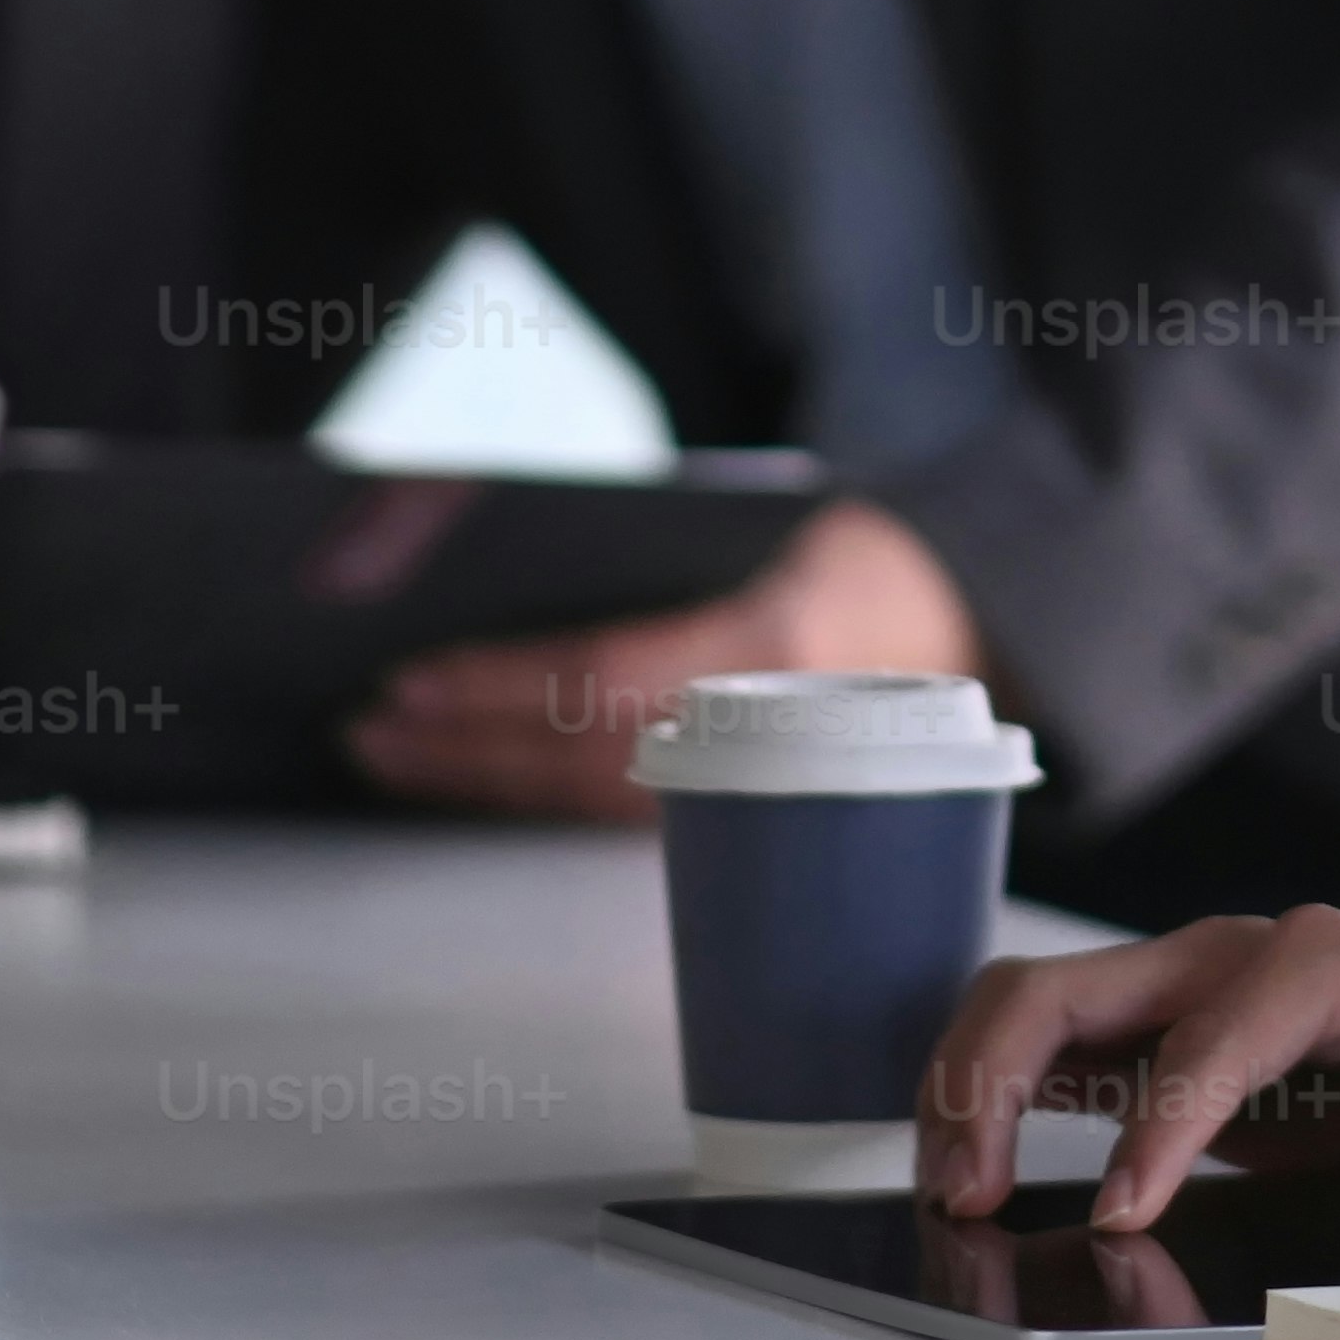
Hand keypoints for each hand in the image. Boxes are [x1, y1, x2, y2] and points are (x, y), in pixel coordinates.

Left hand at [342, 496, 980, 817]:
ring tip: (393, 756)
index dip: (498, 688)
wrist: (971, 620)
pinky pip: (620, 804)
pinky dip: (535, 791)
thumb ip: (656, 562)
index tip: (408, 682)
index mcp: (774, 647)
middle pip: (579, 754)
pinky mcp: (745, 803)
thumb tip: (477, 555)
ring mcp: (755, 779)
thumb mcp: (774, 535)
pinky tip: (474, 778)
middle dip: (464, 749)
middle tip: (367, 732)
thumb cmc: (860, 562)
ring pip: (592, 793)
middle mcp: (761, 728)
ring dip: (483, 779)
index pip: (601, 680)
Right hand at [914, 914, 1339, 1232]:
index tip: (1123, 1216)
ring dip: (967, 1086)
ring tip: (952, 1194)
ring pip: (1031, 1004)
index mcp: (1330, 962)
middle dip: (996, 1080)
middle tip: (968, 1198)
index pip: (1213, 1033)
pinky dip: (987, 1100)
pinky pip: (1044, 1048)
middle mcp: (1239, 956)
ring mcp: (1187, 990)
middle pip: (1072, 985)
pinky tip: (971, 1176)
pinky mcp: (1160, 1037)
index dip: (1157, 1123)